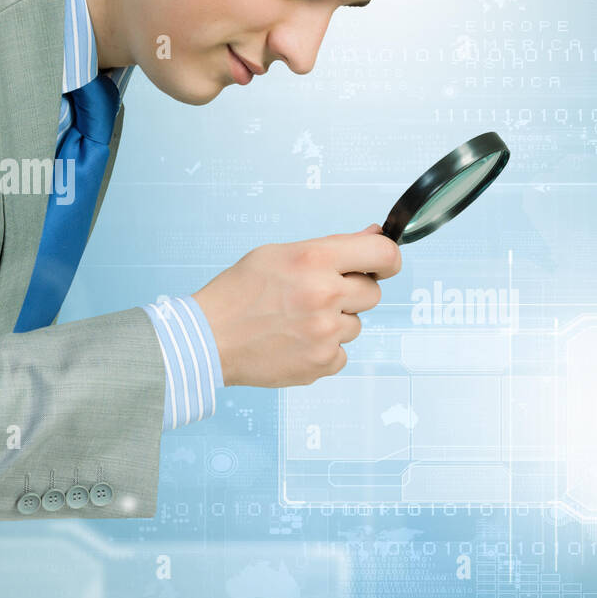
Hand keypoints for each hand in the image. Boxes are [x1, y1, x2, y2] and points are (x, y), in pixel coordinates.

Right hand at [191, 223, 399, 387]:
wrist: (208, 339)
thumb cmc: (240, 293)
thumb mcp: (281, 253)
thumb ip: (332, 246)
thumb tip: (375, 236)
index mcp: (314, 259)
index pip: (383, 255)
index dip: (388, 260)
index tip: (383, 266)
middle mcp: (325, 294)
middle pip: (372, 293)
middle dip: (352, 293)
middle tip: (316, 296)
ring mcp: (325, 332)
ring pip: (355, 324)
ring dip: (335, 322)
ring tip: (297, 321)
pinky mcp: (322, 362)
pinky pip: (342, 352)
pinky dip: (324, 349)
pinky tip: (295, 341)